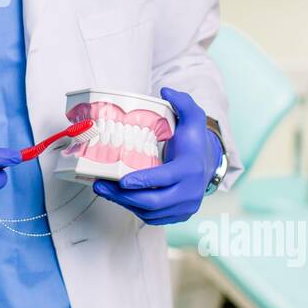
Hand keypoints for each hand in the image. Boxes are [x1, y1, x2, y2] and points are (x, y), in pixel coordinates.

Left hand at [92, 87, 222, 225]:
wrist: (208, 164)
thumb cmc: (193, 141)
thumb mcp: (193, 118)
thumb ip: (183, 101)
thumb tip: (165, 89)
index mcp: (190, 168)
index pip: (165, 177)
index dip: (143, 180)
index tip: (122, 180)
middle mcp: (190, 192)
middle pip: (154, 201)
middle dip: (124, 196)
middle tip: (100, 185)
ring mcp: (184, 207)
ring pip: (150, 212)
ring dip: (124, 204)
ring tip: (103, 190)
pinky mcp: (178, 215)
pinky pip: (153, 218)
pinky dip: (134, 209)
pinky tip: (118, 197)